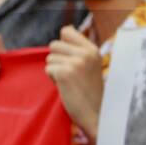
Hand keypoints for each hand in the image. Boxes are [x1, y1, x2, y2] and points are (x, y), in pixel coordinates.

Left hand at [45, 25, 103, 140]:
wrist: (97, 114)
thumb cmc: (91, 93)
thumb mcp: (91, 65)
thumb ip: (79, 50)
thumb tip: (65, 30)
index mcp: (93, 50)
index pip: (67, 31)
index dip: (63, 45)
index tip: (69, 59)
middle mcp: (85, 53)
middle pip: (54, 44)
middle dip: (57, 59)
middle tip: (71, 75)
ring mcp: (76, 63)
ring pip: (50, 58)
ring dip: (55, 70)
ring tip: (70, 82)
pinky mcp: (65, 73)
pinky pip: (48, 69)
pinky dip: (53, 80)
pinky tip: (66, 88)